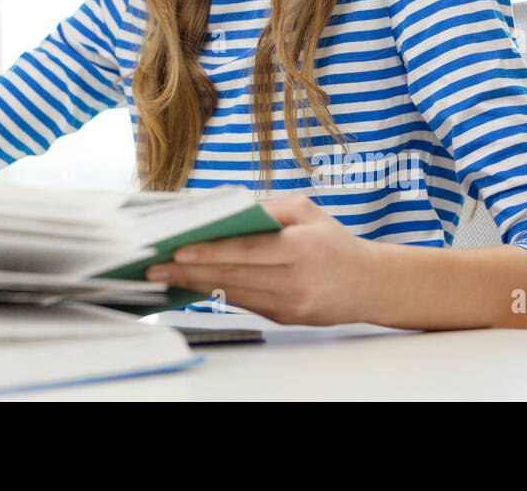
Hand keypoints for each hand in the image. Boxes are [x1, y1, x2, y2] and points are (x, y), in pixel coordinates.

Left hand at [145, 193, 379, 325]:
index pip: (246, 251)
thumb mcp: (306, 211)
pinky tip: (193, 284)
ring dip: (196, 285)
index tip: (179, 250)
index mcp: (301, 248)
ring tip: (166, 275)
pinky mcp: (285, 318)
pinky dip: (216, 293)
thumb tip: (222, 210)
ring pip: (233, 294)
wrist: (370, 284)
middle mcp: (295, 280)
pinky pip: (244, 303)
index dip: (210, 252)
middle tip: (156, 267)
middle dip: (189, 271)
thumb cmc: (333, 241)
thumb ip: (266, 208)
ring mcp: (290, 305)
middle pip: (232, 276)